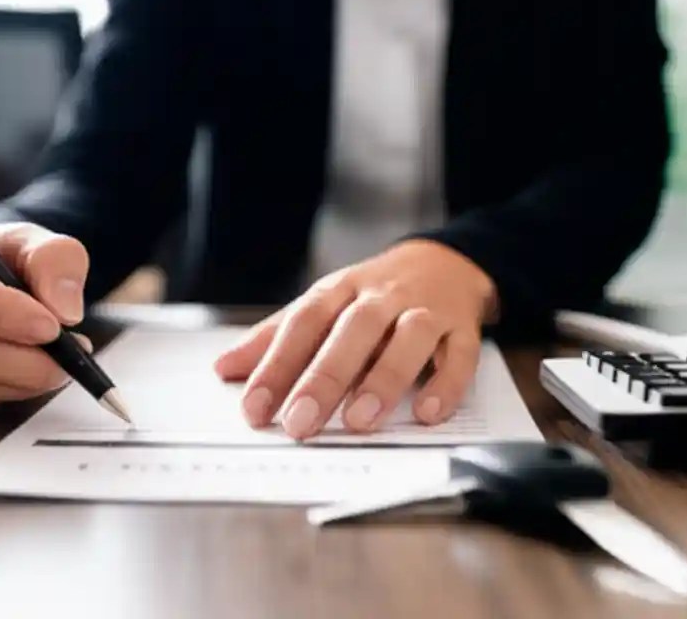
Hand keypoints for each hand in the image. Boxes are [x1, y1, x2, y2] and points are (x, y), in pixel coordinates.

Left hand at [214, 240, 497, 438]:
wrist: (447, 262)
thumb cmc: (373, 295)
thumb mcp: (323, 306)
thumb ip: (276, 338)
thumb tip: (223, 369)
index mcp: (339, 291)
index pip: (303, 324)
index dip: (276, 365)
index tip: (253, 409)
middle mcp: (382, 297)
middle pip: (352, 331)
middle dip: (325, 378)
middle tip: (300, 423)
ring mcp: (426, 310)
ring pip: (407, 338)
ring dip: (384, 379)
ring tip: (360, 421)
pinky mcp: (463, 329)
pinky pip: (459, 355)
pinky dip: (446, 383)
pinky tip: (427, 413)